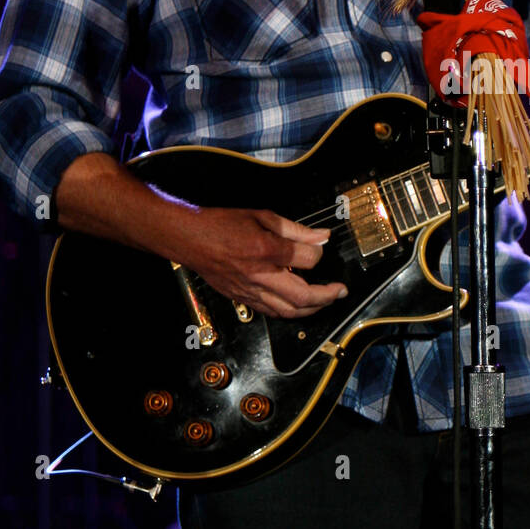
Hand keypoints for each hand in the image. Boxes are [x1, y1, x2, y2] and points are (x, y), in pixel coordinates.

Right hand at [177, 209, 346, 318]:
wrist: (188, 239)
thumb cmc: (221, 224)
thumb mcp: (261, 216)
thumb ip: (294, 229)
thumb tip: (320, 236)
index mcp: (265, 250)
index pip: (307, 260)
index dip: (319, 254)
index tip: (320, 248)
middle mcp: (259, 275)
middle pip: (302, 296)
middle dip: (327, 296)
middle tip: (340, 291)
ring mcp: (249, 291)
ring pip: (288, 311)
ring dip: (312, 309)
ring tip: (326, 301)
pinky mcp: (241, 298)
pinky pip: (271, 312)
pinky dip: (289, 311)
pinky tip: (298, 305)